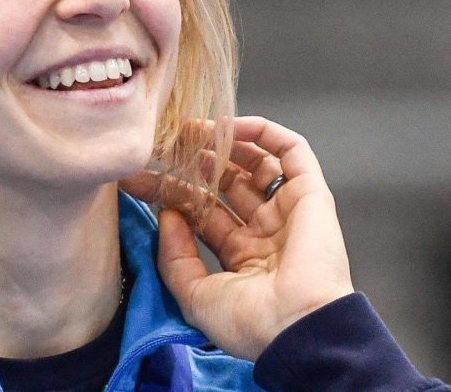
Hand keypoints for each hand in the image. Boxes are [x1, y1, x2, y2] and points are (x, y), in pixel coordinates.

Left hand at [120, 116, 354, 359]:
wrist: (298, 326)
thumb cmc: (250, 323)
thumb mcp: (195, 295)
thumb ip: (174, 256)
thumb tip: (166, 214)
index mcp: (242, 257)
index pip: (201, 213)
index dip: (171, 192)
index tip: (139, 177)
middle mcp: (265, 231)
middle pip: (225, 184)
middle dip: (194, 161)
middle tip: (164, 143)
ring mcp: (288, 211)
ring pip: (255, 163)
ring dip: (225, 143)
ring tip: (191, 130)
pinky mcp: (311, 193)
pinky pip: (291, 151)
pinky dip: (264, 133)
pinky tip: (229, 125)